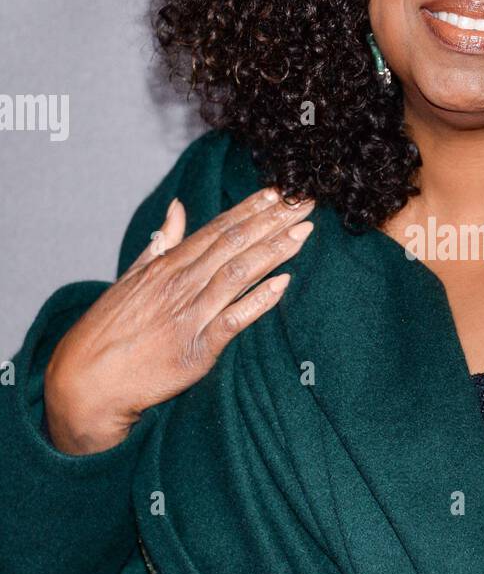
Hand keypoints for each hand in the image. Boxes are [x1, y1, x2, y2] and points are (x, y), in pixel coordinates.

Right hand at [42, 186, 314, 454]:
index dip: (251, 209)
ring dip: (273, 251)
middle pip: (234, 244)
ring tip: (303, 231)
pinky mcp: (197, 350)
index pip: (218, 229)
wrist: (87, 382)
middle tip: (306, 201)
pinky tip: (283, 282)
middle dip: (273, 221)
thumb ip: (160, 243)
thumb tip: (177, 208)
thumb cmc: (109, 330)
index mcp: (167, 265)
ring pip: (238, 274)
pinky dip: (259, 301)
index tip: (280, 192)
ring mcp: (190, 315)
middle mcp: (181, 284)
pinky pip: (233, 320)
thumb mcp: (131, 278)